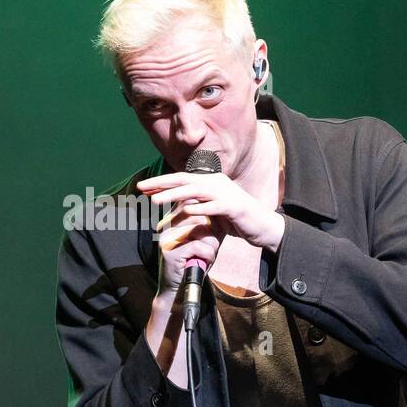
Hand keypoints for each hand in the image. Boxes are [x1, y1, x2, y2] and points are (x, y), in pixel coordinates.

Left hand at [137, 172, 285, 254]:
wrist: (264, 226)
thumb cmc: (237, 219)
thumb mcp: (213, 211)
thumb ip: (197, 206)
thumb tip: (179, 208)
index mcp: (211, 181)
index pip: (182, 179)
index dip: (162, 183)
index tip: (143, 188)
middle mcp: (217, 183)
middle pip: (184, 180)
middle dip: (161, 184)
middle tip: (141, 188)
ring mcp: (226, 193)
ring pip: (195, 191)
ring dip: (174, 195)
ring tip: (156, 201)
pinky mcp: (233, 207)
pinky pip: (212, 206)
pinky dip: (198, 208)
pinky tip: (184, 211)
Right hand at [147, 203, 223, 296]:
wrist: (179, 290)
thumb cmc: (193, 264)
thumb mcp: (203, 241)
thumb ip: (209, 226)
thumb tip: (222, 212)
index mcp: (174, 220)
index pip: (195, 206)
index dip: (210, 218)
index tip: (217, 232)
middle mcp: (168, 226)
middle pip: (200, 217)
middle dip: (213, 233)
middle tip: (212, 248)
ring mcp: (167, 238)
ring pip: (201, 230)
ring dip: (211, 245)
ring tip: (207, 256)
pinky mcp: (170, 250)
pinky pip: (199, 246)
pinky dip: (208, 256)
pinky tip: (205, 263)